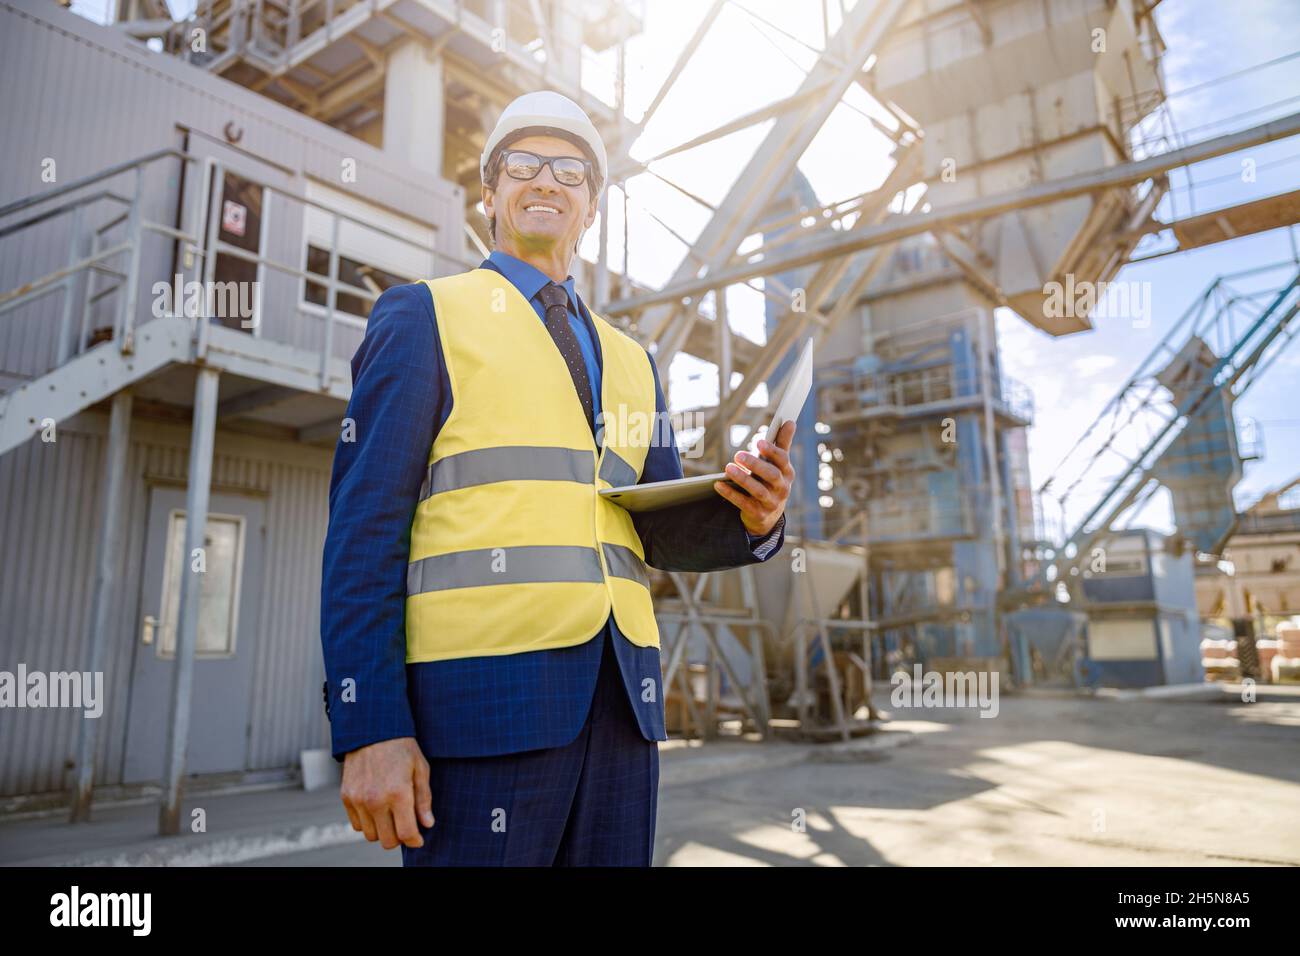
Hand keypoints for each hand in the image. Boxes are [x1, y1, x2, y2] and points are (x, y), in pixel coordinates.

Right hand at [340, 737, 433, 849]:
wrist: (372, 730)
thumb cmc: (401, 748)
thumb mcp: (420, 769)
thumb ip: (424, 799)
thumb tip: (427, 824)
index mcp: (398, 793)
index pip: (406, 833)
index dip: (414, 840)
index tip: (418, 839)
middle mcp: (375, 800)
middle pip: (387, 840)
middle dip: (399, 837)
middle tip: (405, 825)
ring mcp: (358, 800)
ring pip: (371, 835)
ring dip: (382, 830)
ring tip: (391, 816)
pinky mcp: (346, 797)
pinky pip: (357, 825)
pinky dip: (367, 823)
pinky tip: (377, 809)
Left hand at [713, 419, 794, 536]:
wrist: (767, 515)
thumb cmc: (771, 480)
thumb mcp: (778, 464)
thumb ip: (782, 443)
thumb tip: (790, 421)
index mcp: (787, 473)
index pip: (783, 460)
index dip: (772, 451)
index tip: (759, 441)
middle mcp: (782, 488)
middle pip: (771, 475)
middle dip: (755, 464)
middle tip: (738, 454)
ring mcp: (771, 503)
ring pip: (758, 491)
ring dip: (742, 479)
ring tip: (727, 468)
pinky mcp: (758, 514)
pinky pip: (743, 503)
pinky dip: (730, 494)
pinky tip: (718, 484)